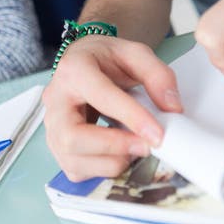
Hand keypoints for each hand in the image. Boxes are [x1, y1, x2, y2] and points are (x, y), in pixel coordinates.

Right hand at [43, 35, 182, 181]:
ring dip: (110, 162)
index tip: (157, 134)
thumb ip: (157, 75)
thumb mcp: (134, 54)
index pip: (100, 95)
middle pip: (72, 136)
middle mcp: (55, 98)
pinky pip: (75, 169)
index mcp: (74, 69)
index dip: (131, 117)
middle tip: (145, 146)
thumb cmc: (105, 59)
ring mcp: (51, 124)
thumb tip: (172, 108)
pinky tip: (118, 155)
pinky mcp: (56, 145)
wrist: (84, 62)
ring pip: (72, 158)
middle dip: (113, 147)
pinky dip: (101, 169)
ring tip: (135, 149)